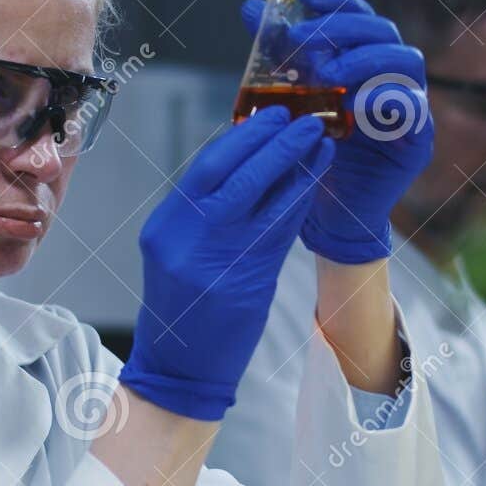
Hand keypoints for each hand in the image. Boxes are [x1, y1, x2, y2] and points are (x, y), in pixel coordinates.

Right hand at [119, 108, 335, 420]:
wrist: (178, 370)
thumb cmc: (185, 310)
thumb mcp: (182, 254)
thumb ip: (207, 214)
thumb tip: (250, 164)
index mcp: (165, 225)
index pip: (206, 167)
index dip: (241, 137)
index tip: (267, 115)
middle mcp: (182, 237)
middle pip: (231, 173)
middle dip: (270, 140)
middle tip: (302, 117)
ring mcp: (210, 259)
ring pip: (259, 196)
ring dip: (294, 164)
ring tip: (321, 140)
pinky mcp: (240, 282)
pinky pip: (277, 230)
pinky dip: (298, 201)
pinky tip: (316, 181)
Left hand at [242, 0, 432, 264]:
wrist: (324, 214)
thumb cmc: (309, 153)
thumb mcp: (288, 99)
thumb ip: (277, 56)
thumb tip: (249, 9)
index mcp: (365, 62)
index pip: (360, 17)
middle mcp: (392, 77)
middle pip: (384, 32)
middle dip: (344, 29)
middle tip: (303, 39)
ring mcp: (411, 107)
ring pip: (405, 62)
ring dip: (364, 60)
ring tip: (326, 75)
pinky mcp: (419, 140)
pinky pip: (412, 109)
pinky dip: (383, 100)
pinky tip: (351, 106)